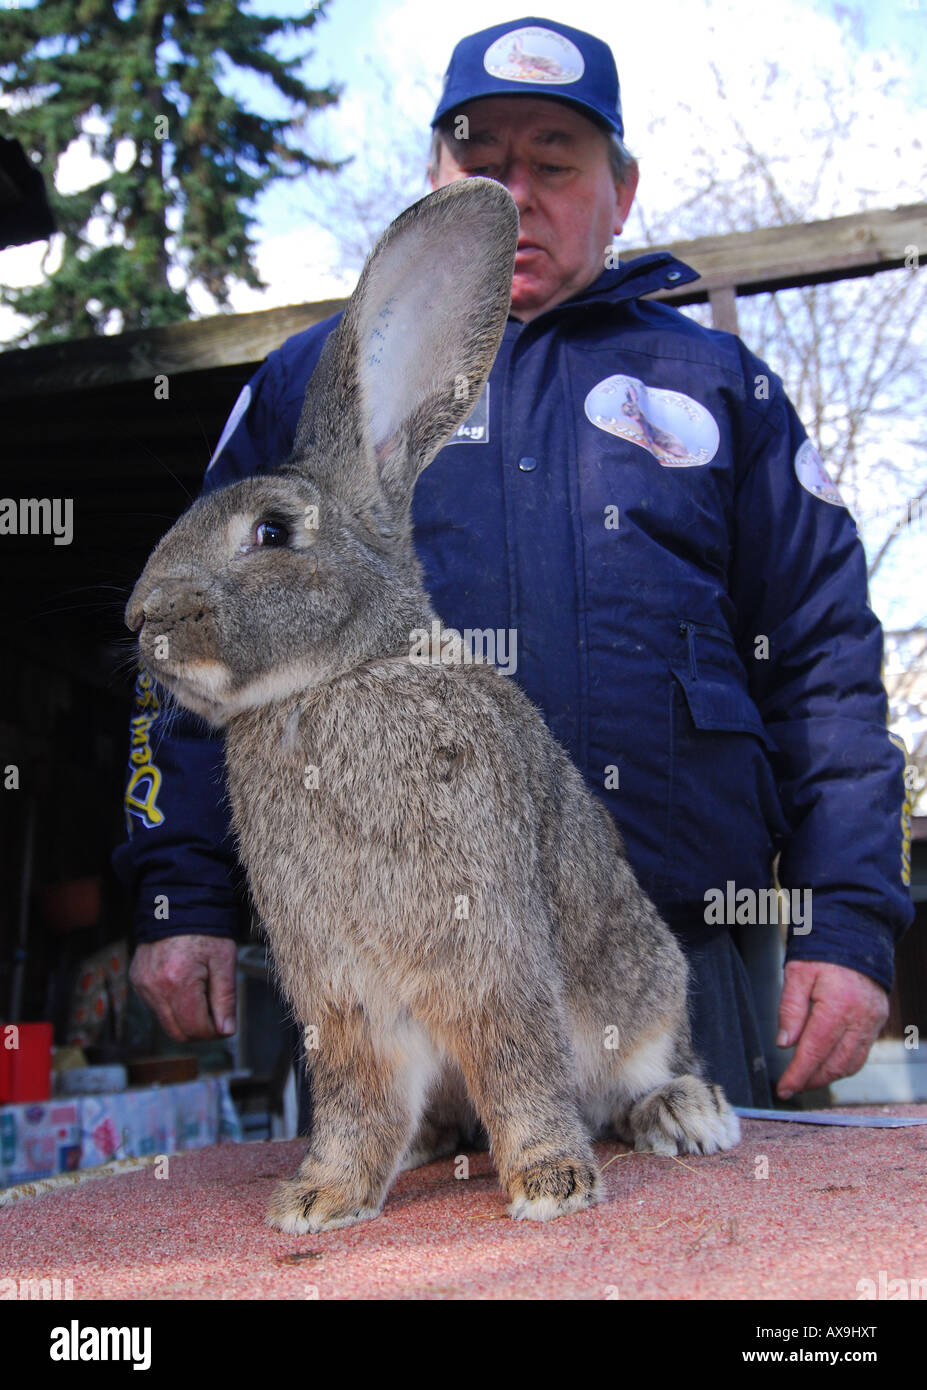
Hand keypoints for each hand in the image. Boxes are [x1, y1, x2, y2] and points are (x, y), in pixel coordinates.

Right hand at [129, 934, 237, 1042]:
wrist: (178, 904)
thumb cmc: (206, 931)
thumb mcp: (224, 962)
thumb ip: (225, 999)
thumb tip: (227, 1031)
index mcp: (178, 982)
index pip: (195, 1029)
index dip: (214, 1032)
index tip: (225, 1022)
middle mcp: (154, 988)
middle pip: (177, 1033)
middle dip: (199, 1030)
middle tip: (216, 1014)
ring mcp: (142, 985)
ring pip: (166, 1022)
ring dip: (185, 1017)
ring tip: (201, 992)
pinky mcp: (137, 981)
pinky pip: (156, 1006)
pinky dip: (173, 1004)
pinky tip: (185, 984)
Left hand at [775, 960, 888, 1098]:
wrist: (855, 933)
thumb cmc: (821, 950)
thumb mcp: (797, 973)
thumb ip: (790, 1010)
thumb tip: (784, 1044)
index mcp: (838, 1006)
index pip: (815, 1051)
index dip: (798, 1075)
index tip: (784, 1089)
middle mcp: (860, 1018)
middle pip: (835, 1064)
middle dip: (812, 1080)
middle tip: (792, 1085)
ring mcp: (873, 1021)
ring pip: (851, 1063)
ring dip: (828, 1076)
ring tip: (806, 1078)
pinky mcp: (878, 1020)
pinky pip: (862, 1052)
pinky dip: (844, 1064)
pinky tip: (827, 1063)